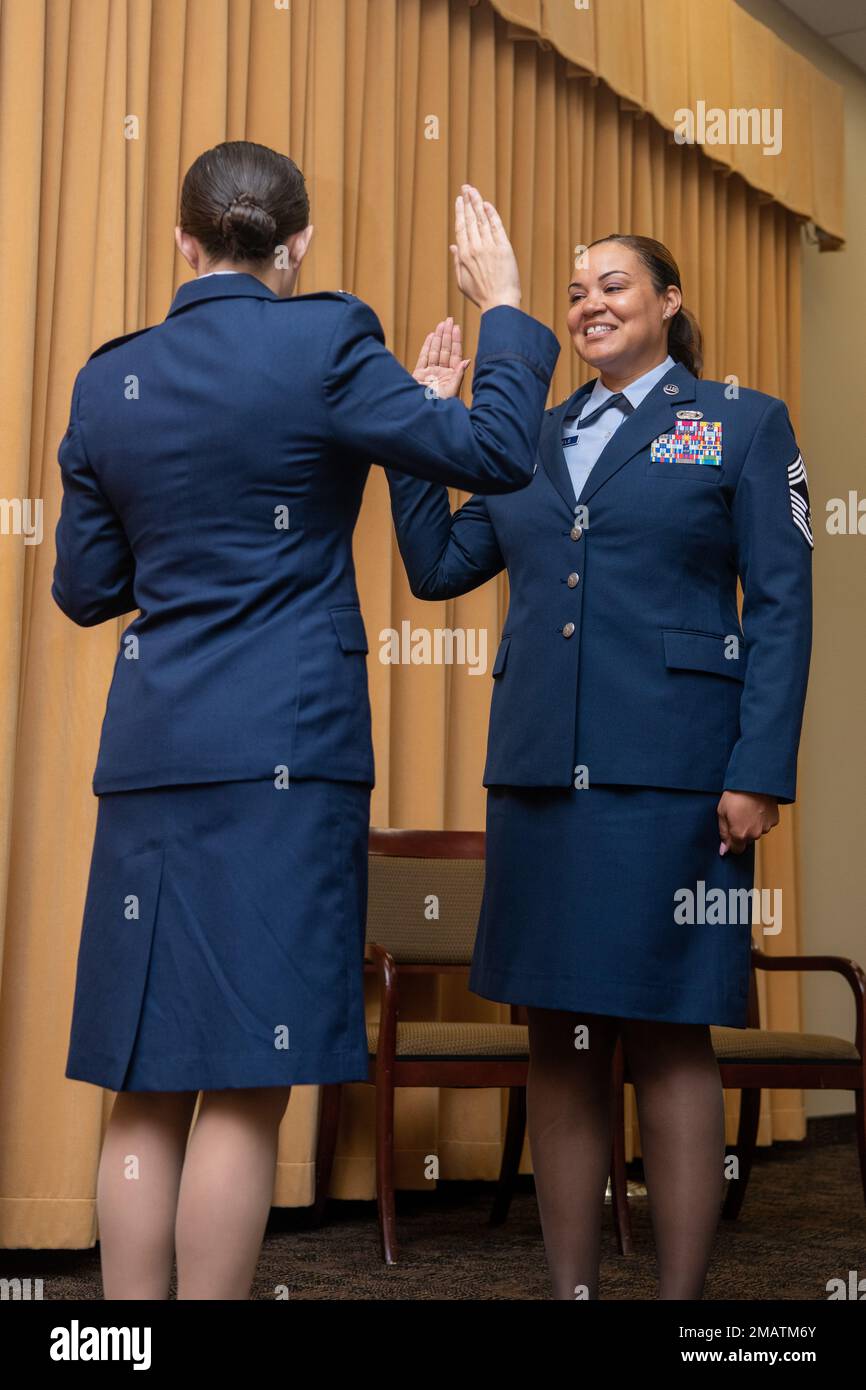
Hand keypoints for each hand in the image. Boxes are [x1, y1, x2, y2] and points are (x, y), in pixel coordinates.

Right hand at [412, 316, 470, 399]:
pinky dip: (427, 347)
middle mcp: (441, 373)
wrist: (424, 415)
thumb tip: (467, 360)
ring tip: (441, 324)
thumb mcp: (452, 391)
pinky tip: (431, 336)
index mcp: (451, 376)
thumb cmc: (441, 407)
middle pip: (445, 350)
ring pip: (435, 351)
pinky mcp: (419, 375)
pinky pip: (423, 358)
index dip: (455, 340)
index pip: (455, 354)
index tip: (456, 327)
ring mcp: (430, 373)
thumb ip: (458, 376)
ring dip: (438, 338)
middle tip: (449, 319)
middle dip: (447, 334)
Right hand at [450, 185, 521, 313]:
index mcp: (463, 255)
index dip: (460, 212)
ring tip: (473, 190)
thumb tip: (452, 246)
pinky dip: (491, 214)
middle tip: (465, 188)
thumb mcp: (462, 282)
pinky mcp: (503, 248)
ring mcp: (489, 246)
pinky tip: (487, 204)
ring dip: (477, 202)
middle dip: (467, 201)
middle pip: (470, 219)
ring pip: (482, 219)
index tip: (459, 200)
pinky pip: (496, 226)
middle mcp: (475, 248)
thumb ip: (456, 262)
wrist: (499, 303)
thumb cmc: (481, 295)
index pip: (461, 228)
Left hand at [716, 791, 779, 855]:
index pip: (737, 850)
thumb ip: (723, 833)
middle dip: (742, 831)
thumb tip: (724, 850)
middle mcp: (754, 835)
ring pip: (757, 831)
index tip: (731, 833)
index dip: (733, 843)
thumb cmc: (734, 795)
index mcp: (739, 835)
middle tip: (738, 815)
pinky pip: (766, 823)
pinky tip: (757, 807)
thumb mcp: (721, 813)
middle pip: (747, 840)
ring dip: (753, 824)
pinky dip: (762, 818)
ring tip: (748, 809)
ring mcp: (766, 827)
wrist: (753, 781)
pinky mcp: (774, 820)